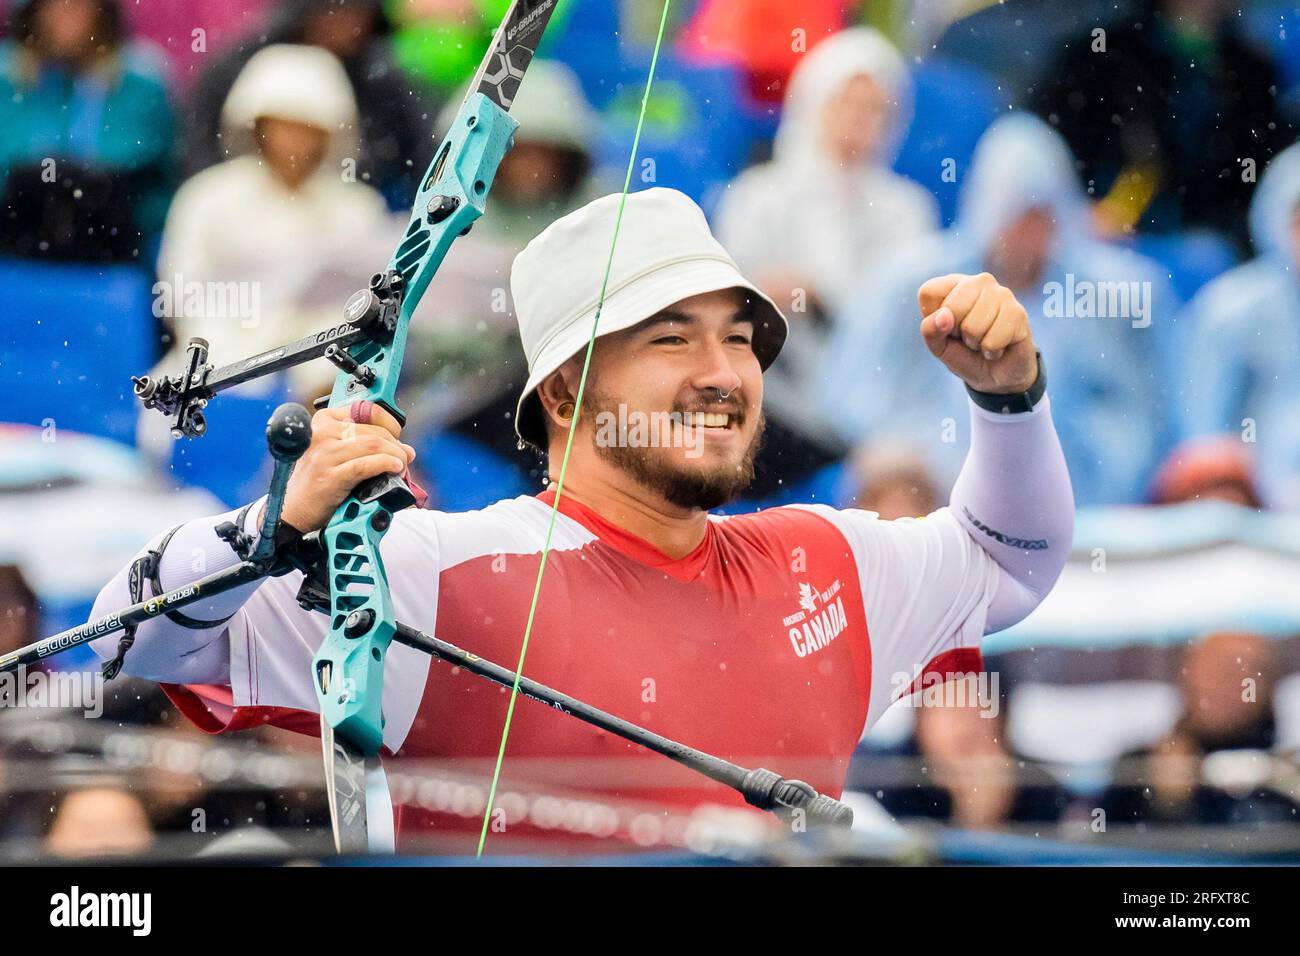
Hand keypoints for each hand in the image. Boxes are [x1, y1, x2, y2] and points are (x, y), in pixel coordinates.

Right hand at [279, 405, 415, 532]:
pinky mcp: (331, 476)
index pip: (365, 410)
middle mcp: (321, 433)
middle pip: (374, 431)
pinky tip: (394, 469)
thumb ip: (362, 442)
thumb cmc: (318, 481)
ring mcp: (325, 454)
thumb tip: (405, 448)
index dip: (389, 423)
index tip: (397, 435)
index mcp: (323, 421)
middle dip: (396, 444)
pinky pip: (367, 465)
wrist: (295, 510)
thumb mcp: (334, 451)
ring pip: (374, 445)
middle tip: (404, 456)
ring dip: (395, 455)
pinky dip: (386, 465)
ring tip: (401, 465)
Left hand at [917, 272, 1036, 393]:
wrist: (997, 375)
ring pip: (973, 326)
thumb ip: (931, 330)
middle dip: (957, 333)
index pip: (929, 292)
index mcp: (954, 284)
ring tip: (984, 340)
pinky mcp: (1018, 312)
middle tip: (968, 337)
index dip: (933, 319)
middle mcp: (979, 282)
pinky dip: (992, 351)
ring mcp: (1002, 294)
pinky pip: (992, 340)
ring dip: (976, 343)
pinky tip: (999, 346)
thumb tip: (944, 316)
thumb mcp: (939, 346)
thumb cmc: (965, 354)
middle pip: (952, 309)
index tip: (946, 327)